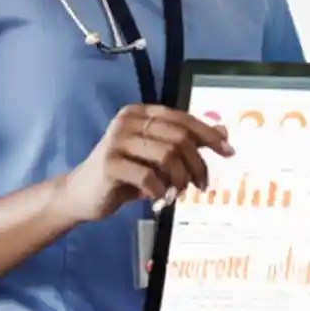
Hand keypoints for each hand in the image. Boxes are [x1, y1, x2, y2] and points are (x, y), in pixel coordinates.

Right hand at [59, 104, 234, 222]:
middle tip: (202, 185)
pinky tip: (158, 197)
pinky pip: (148, 176)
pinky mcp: (109, 164)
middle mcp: (128, 121)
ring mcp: (116, 140)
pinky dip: (159, 190)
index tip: (228, 151)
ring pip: (166, 155)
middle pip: (178, 137)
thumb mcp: (157, 157)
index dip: (208, 134)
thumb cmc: (124, 174)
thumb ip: (187, 142)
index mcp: (141, 113)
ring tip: (178, 193)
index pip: (183, 119)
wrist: (81, 194)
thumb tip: (223, 131)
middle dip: (197, 163)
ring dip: (180, 179)